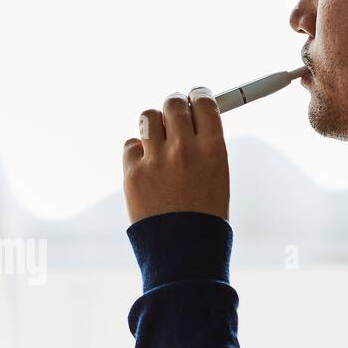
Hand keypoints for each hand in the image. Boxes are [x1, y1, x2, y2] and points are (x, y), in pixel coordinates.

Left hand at [122, 88, 229, 223]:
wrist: (183, 251)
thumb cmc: (204, 215)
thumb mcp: (217, 175)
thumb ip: (204, 145)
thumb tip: (189, 115)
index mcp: (213, 148)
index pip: (204, 101)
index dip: (198, 96)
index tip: (194, 97)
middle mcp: (185, 148)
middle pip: (173, 103)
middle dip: (174, 106)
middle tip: (173, 115)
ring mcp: (156, 160)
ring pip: (148, 117)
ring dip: (153, 123)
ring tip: (157, 140)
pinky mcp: (133, 173)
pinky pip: (131, 144)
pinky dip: (137, 151)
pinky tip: (145, 166)